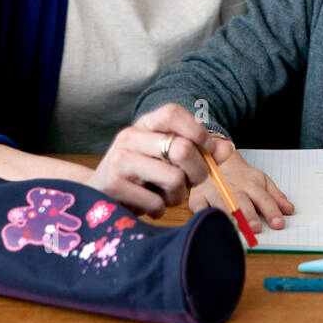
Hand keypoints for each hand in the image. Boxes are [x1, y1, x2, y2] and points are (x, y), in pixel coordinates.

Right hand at [85, 104, 233, 216]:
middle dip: (198, 172)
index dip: (197, 131)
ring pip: (174, 178)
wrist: (96, 198)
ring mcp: (120, 160)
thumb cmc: (140, 178)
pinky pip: (157, 202)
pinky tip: (148, 207)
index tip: (207, 150)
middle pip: (182, 149)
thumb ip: (198, 151)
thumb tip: (226, 148)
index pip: (173, 112)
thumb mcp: (167, 159)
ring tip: (165, 196)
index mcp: (144, 125)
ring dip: (178, 195)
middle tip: (191, 183)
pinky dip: (160, 210)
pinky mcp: (113, 186)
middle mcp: (129, 137)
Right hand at [188, 146, 294, 232]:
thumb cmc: (241, 176)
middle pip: (243, 203)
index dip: (272, 211)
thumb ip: (275, 196)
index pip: (264, 199)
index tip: (278, 224)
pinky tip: (210, 223)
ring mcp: (216, 193)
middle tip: (255, 228)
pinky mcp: (199, 197)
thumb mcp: (261, 181)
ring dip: (229, 217)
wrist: (216, 159)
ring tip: (235, 228)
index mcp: (252, 186)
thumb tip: (289, 210)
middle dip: (249, 216)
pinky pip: (200, 207)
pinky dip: (204, 215)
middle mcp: (234, 190)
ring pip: (222, 205)